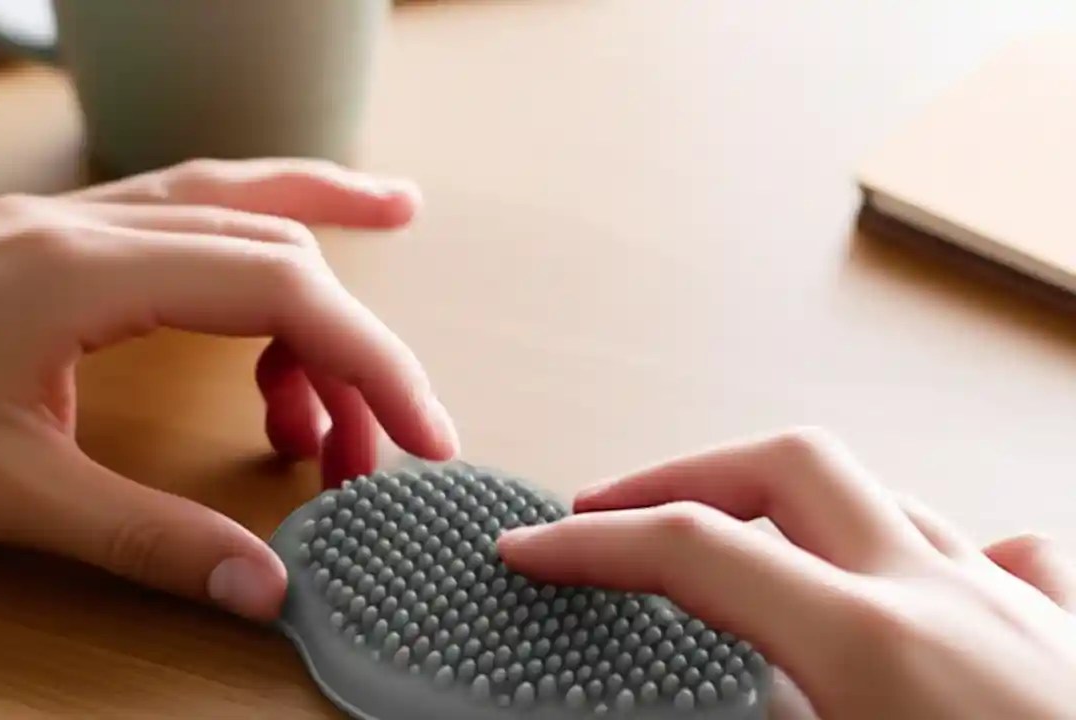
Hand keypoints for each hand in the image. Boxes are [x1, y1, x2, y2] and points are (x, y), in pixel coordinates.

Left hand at [0, 158, 457, 621]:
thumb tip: (263, 586)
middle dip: (353, 341)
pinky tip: (250, 331)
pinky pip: (177, 226)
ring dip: (317, 262)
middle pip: (275, 244)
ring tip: (350, 379)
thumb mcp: (1, 492)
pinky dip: (243, 267)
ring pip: (230, 207)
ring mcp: (62, 225)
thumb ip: (146, 538)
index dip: (374, 361)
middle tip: (391, 435)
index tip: (423, 436)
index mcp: (86, 269)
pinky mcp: (40, 246)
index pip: (283, 288)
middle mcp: (87, 225)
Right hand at [497, 428, 1075, 718]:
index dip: (591, 545)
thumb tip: (699, 699)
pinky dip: (922, 554)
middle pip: (786, 468)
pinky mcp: (1073, 646)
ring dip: (788, 508)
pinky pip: (995, 554)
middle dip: (680, 475)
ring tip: (732, 546)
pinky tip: (903, 593)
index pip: (696, 551)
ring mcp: (1022, 612)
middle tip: (613, 511)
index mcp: (879, 649)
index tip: (531, 550)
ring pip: (885, 498)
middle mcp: (952, 601)